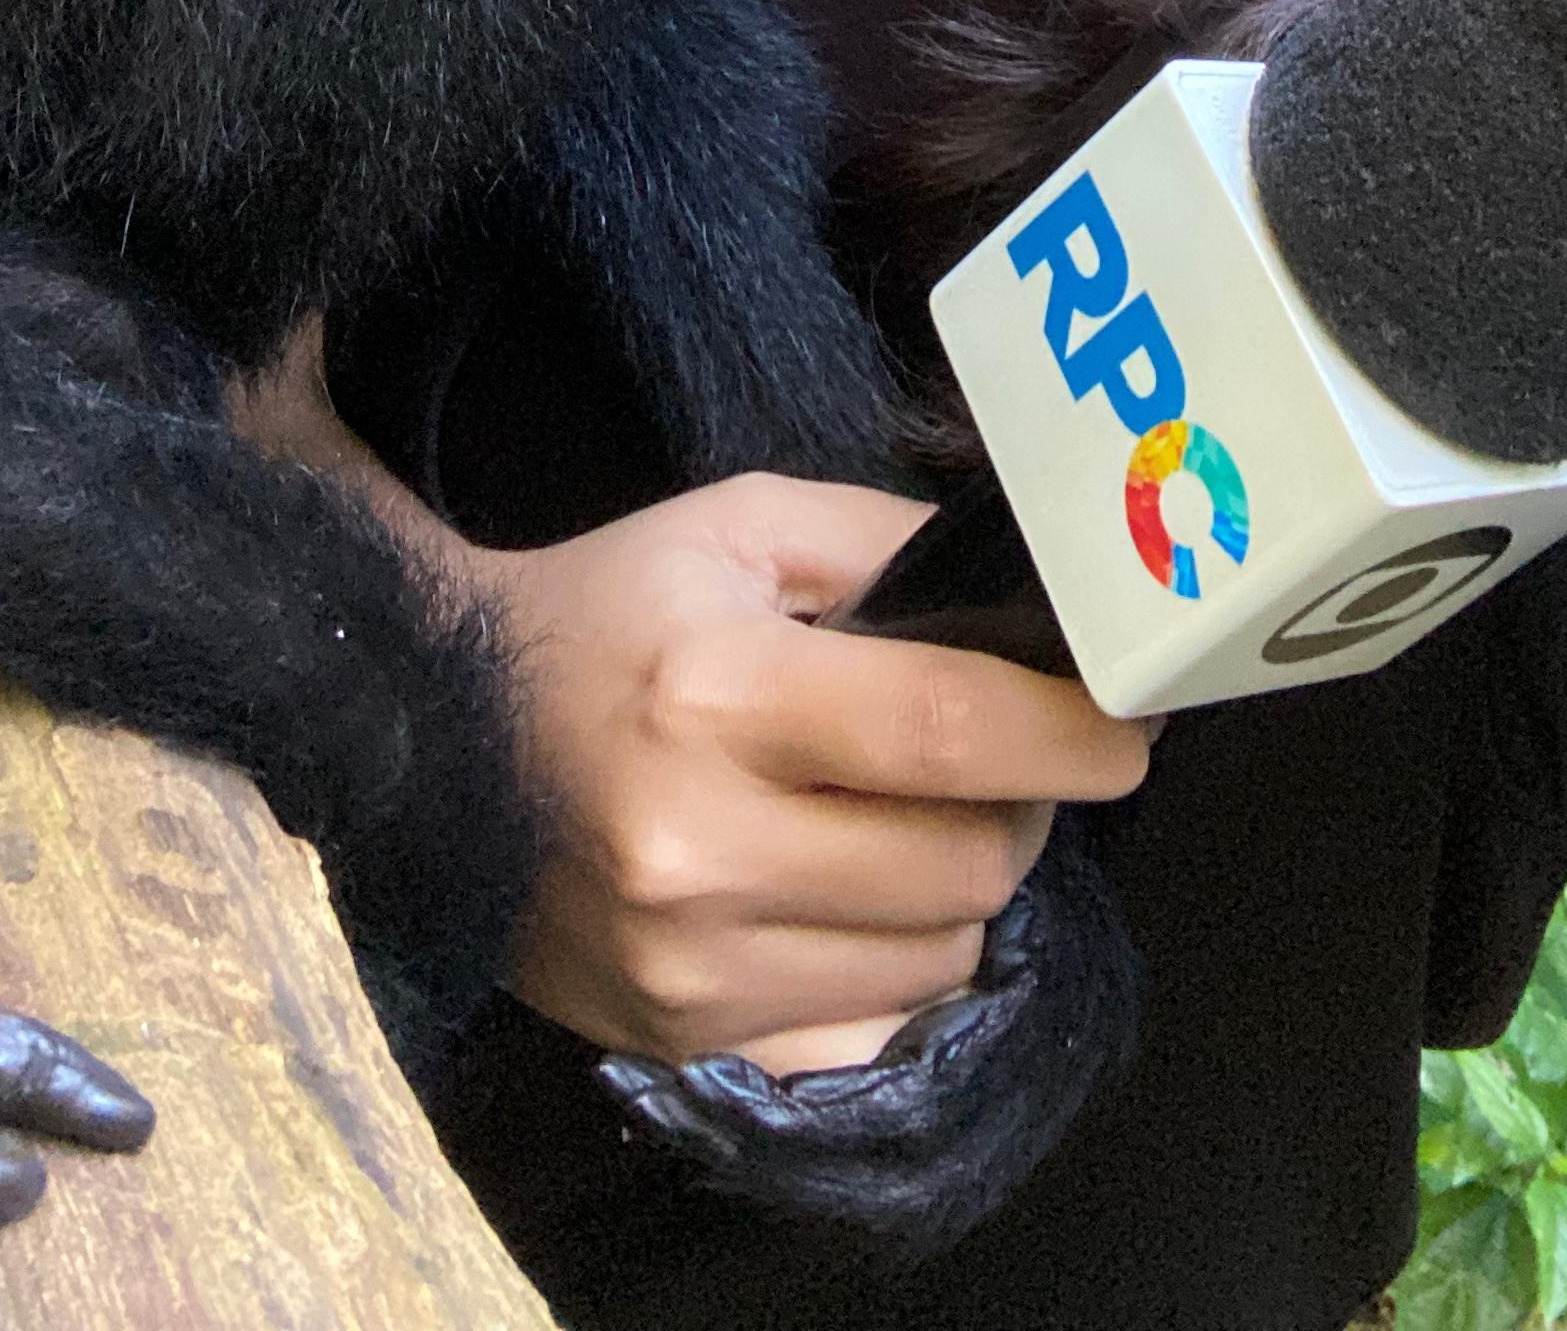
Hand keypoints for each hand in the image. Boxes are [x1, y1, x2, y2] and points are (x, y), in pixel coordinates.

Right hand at [232, 325, 1153, 1074]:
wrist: (434, 737)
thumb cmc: (611, 615)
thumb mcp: (743, 527)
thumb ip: (895, 547)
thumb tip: (1040, 595)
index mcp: (719, 697)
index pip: (951, 733)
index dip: (1070, 733)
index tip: (1132, 726)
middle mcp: (699, 848)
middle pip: (967, 861)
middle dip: (1013, 804)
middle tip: (987, 753)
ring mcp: (688, 965)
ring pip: (938, 955)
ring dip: (956, 887)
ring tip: (896, 818)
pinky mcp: (682, 1039)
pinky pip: (873, 1023)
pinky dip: (892, 962)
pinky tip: (844, 895)